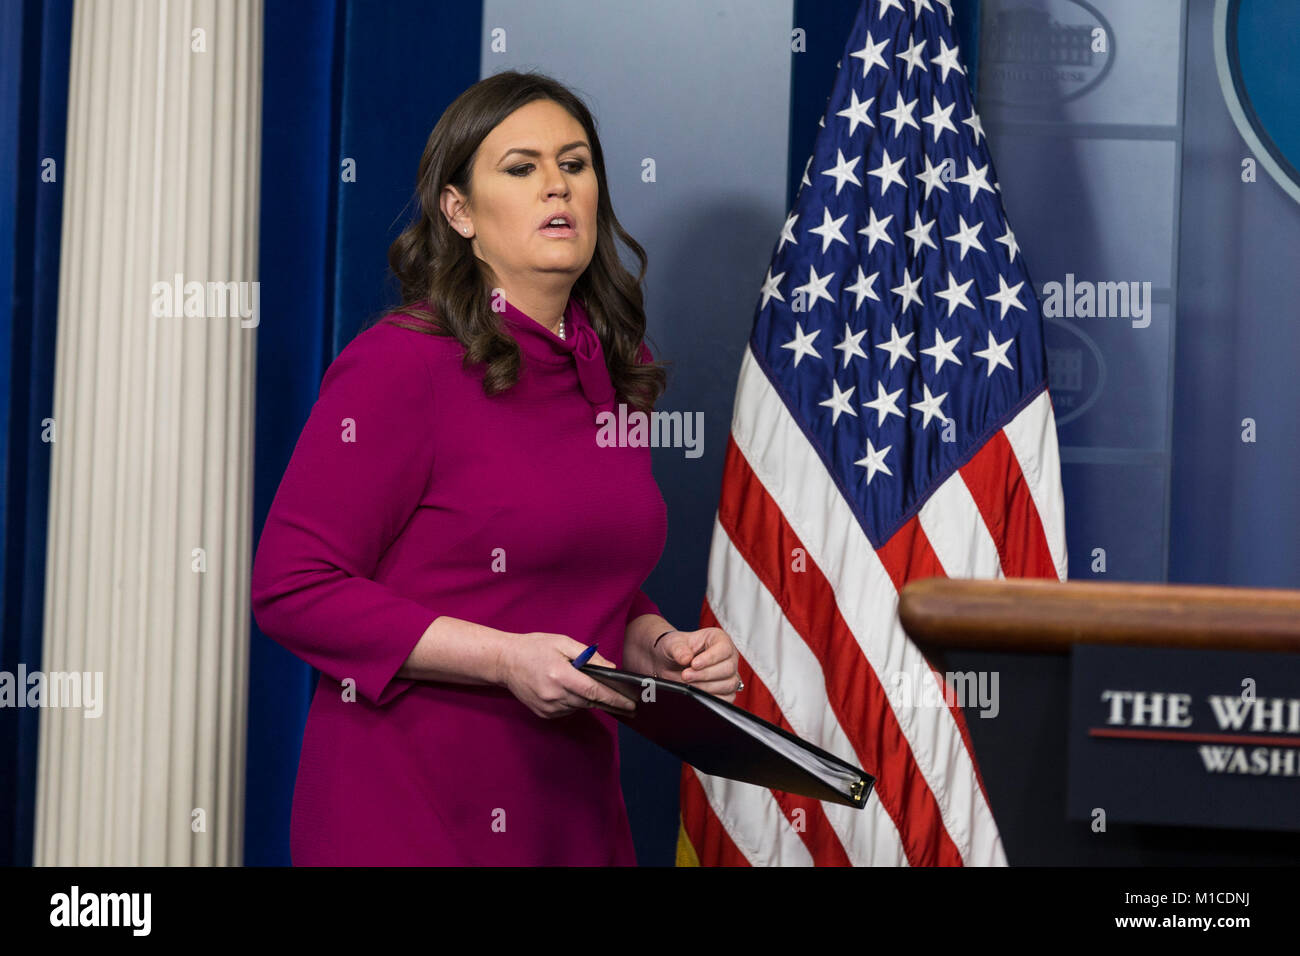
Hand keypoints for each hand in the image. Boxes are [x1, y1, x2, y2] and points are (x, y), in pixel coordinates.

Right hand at [499, 633, 636, 718]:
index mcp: (560, 675)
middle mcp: (554, 695)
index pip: (594, 691)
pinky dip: (574, 702)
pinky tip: (569, 689)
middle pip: (590, 701)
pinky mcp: (543, 713)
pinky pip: (568, 710)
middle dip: (605, 699)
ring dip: (588, 698)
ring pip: (579, 707)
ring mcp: (548, 707)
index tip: (630, 704)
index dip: (614, 699)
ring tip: (586, 684)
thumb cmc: (535, 647)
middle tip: (621, 697)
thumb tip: (611, 669)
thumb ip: (589, 656)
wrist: (505, 661)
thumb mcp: (563, 643)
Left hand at [654, 627, 740, 701]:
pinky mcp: (727, 690)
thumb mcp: (673, 644)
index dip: (710, 658)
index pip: (724, 649)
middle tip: (686, 675)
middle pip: (728, 668)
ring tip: (689, 684)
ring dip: (707, 687)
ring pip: (729, 684)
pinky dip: (713, 698)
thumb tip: (686, 658)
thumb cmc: (677, 649)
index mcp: (719, 639)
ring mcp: (730, 674)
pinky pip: (728, 698)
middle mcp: (728, 656)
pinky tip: (698, 693)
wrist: (671, 664)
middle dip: (705, 675)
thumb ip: (679, 649)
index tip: (693, 664)